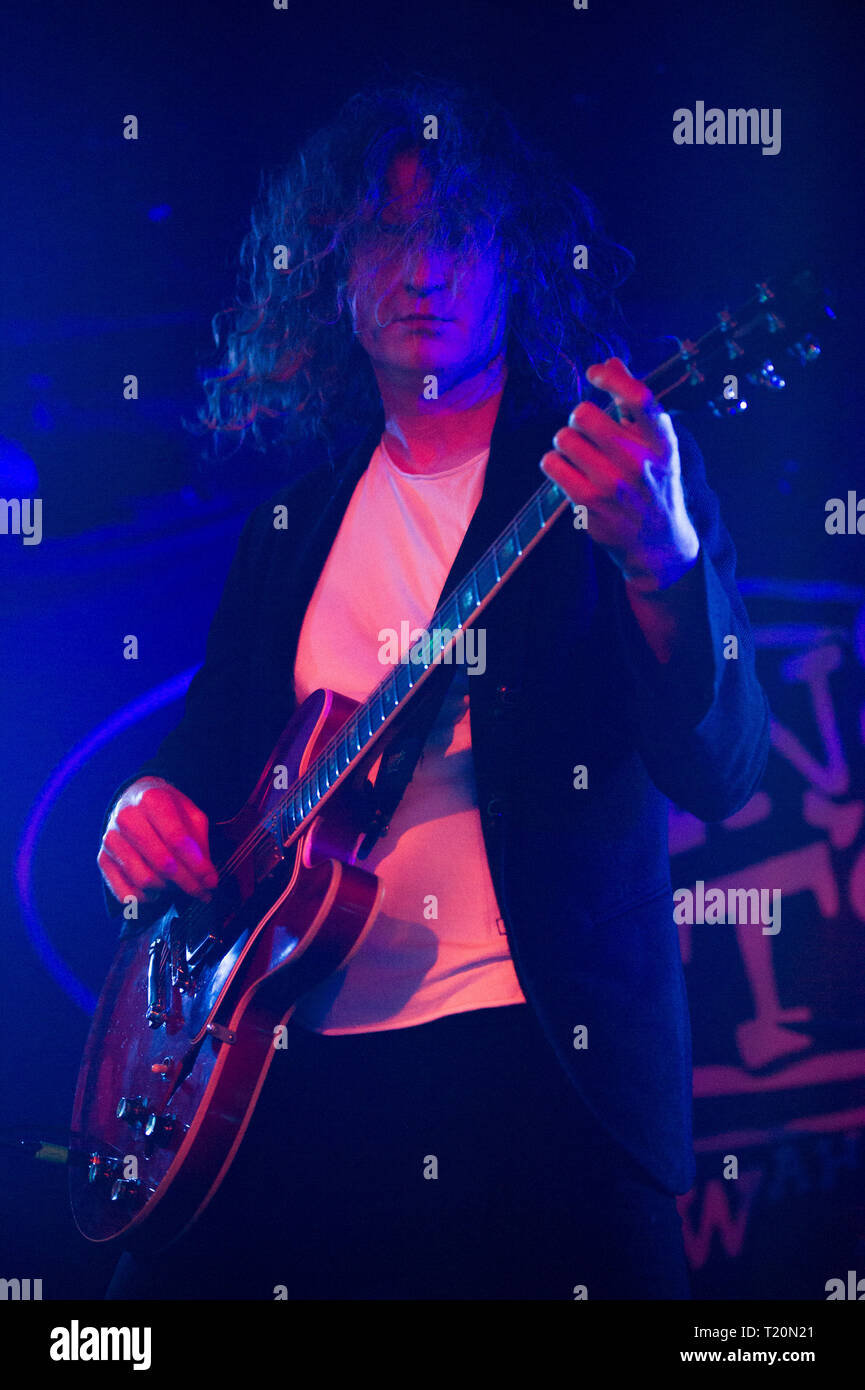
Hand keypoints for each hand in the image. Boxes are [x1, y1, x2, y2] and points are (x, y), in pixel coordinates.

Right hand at [97, 777, 217, 905]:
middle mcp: (127, 817)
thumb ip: (200, 844)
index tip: (212, 882)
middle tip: (203, 892)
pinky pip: (125, 893)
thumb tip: (208, 879)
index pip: (177, 840)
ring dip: (168, 889)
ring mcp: (111, 840)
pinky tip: (158, 890)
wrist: (133, 800)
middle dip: (188, 883)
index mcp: (152, 800)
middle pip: (162, 863)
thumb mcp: (191, 815)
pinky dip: (146, 898)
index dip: (197, 866)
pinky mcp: (103, 859)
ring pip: (144, 880)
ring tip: (180, 885)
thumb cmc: (168, 810)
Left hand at [540, 357, 699, 590]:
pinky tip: (566, 472)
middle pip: (584, 413)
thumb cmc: (655, 486)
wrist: (658, 545)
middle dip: (579, 419)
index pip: (637, 396)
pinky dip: (554, 464)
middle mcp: (638, 461)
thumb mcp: (657, 446)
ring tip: (578, 456)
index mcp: (661, 442)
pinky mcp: (587, 503)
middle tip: (587, 434)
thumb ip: (634, 405)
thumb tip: (611, 362)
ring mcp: (611, 484)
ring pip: (563, 437)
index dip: (610, 376)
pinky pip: (552, 464)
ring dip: (565, 442)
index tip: (595, 373)